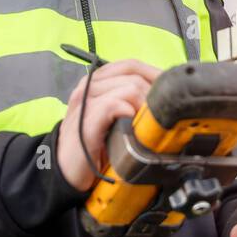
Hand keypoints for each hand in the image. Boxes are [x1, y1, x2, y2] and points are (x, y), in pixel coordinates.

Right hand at [57, 58, 161, 191]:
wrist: (67, 171)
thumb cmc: (94, 144)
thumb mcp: (114, 117)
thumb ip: (130, 101)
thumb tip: (163, 95)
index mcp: (96, 82)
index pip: (131, 65)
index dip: (154, 75)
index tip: (169, 94)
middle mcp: (89, 86)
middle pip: (133, 74)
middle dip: (153, 94)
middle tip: (159, 116)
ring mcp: (85, 102)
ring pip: (128, 87)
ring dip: (144, 106)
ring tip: (147, 125)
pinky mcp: (86, 121)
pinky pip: (114, 104)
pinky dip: (129, 113)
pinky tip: (132, 127)